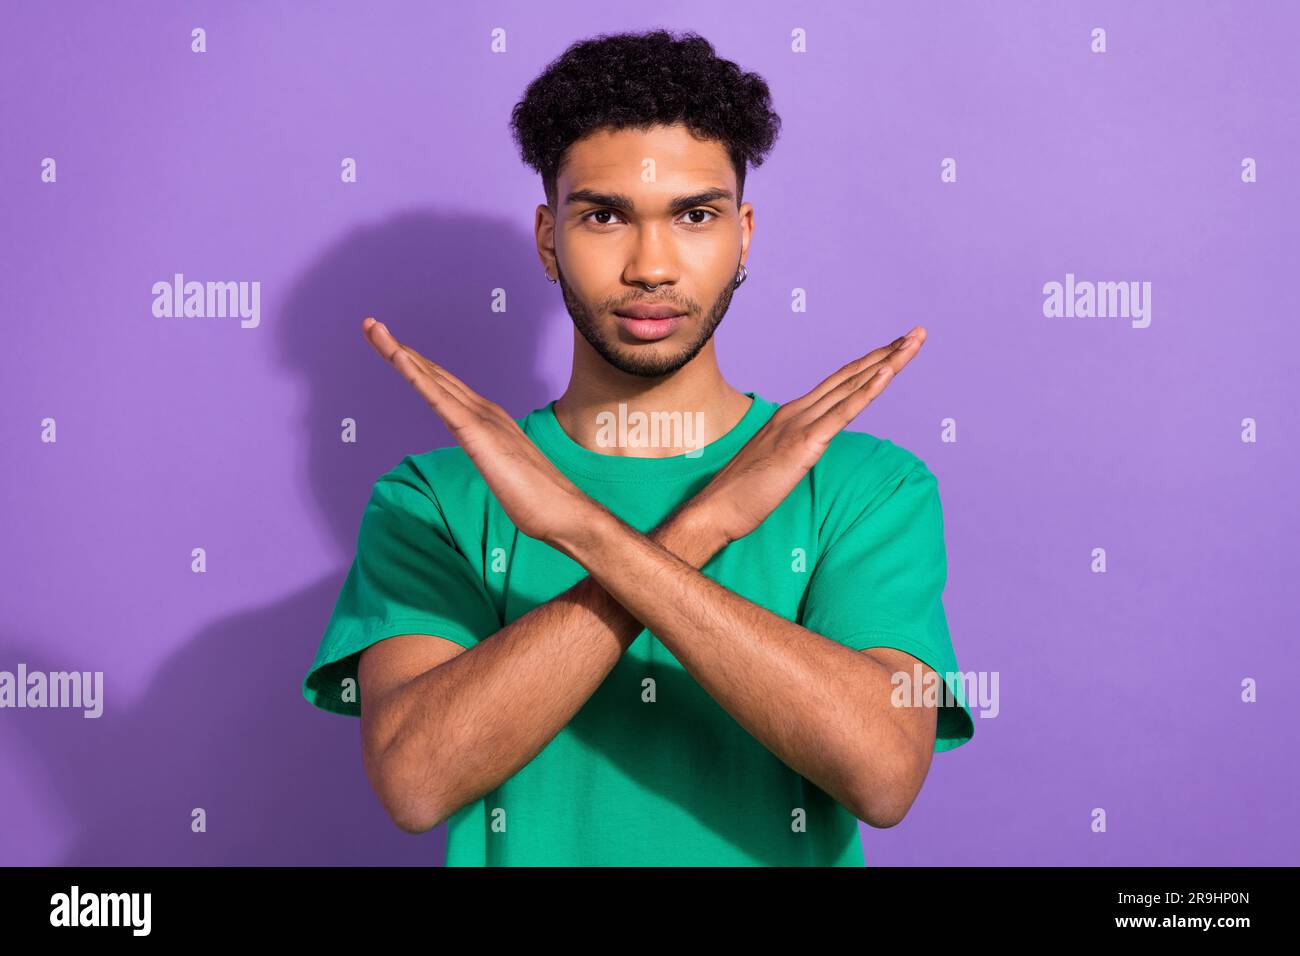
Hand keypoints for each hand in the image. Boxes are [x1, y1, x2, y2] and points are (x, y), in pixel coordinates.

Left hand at [362, 316, 596, 544]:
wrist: (565, 511)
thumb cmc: (539, 501)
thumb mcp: (505, 475)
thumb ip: (493, 460)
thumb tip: (489, 462)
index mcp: (488, 419)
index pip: (444, 387)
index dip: (416, 366)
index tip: (392, 348)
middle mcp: (484, 410)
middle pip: (433, 373)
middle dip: (399, 348)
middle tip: (370, 325)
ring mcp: (481, 418)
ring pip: (431, 378)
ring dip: (399, 352)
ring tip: (372, 328)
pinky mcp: (477, 433)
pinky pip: (439, 399)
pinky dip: (416, 375)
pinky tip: (398, 357)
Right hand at [690, 325, 927, 543]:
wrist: (717, 508)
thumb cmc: (743, 493)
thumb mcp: (778, 464)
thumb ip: (796, 450)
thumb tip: (810, 451)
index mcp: (793, 415)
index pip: (840, 383)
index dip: (870, 364)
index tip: (896, 349)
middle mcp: (798, 411)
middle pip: (851, 375)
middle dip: (888, 352)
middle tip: (917, 333)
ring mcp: (800, 424)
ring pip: (852, 386)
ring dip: (888, 362)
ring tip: (914, 341)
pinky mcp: (804, 444)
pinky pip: (842, 414)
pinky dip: (867, 391)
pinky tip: (888, 374)